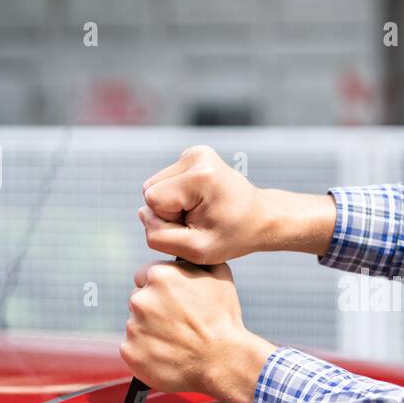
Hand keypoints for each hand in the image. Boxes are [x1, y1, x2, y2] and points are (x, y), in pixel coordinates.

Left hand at [120, 259, 275, 402]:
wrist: (224, 362)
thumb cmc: (223, 320)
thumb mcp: (220, 277)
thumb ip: (195, 262)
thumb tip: (186, 256)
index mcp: (159, 276)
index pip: (145, 276)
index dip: (161, 289)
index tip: (173, 302)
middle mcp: (141, 299)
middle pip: (139, 301)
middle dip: (155, 310)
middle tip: (178, 324)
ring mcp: (133, 327)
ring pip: (137, 326)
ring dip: (151, 332)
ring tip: (177, 342)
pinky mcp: (130, 352)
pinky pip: (133, 349)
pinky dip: (146, 353)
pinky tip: (167, 355)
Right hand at [140, 144, 337, 263]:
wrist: (260, 217)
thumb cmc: (233, 236)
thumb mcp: (197, 250)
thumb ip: (160, 237)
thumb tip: (143, 213)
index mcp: (200, 176)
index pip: (153, 200)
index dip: (168, 220)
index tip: (196, 225)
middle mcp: (196, 156)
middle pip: (151, 190)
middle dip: (169, 212)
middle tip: (199, 221)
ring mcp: (195, 152)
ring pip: (155, 185)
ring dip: (172, 205)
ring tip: (201, 212)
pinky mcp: (194, 155)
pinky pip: (166, 180)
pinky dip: (178, 196)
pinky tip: (200, 202)